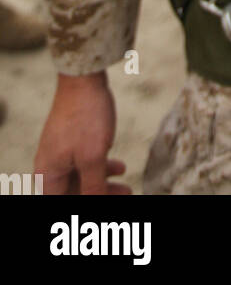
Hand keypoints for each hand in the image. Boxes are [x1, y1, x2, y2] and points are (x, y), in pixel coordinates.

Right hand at [35, 72, 130, 194]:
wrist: (83, 77)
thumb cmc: (86, 117)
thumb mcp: (93, 157)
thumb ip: (93, 187)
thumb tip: (96, 205)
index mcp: (48, 176)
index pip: (62, 203)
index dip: (83, 207)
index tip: (106, 202)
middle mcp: (50, 167)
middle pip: (73, 194)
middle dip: (99, 197)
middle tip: (125, 196)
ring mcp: (60, 153)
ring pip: (81, 180)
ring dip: (103, 185)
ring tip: (127, 187)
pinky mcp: (71, 141)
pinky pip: (85, 163)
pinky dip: (101, 169)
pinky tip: (120, 167)